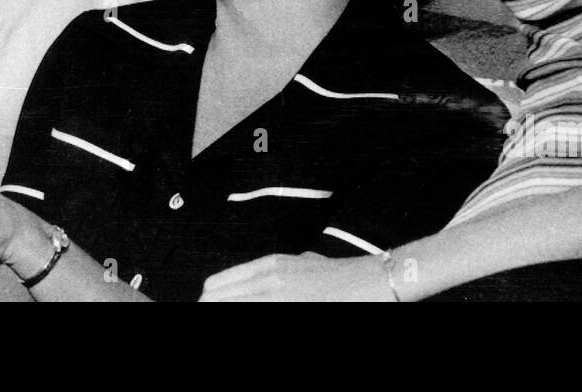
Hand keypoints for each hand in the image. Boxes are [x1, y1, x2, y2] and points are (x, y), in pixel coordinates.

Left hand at [199, 251, 392, 301]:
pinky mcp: (288, 306)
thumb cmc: (340, 277)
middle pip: (213, 300)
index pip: (214, 287)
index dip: (208, 302)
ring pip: (228, 306)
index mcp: (267, 266)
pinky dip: (244, 317)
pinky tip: (251, 316)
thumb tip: (246, 289)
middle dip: (209, 308)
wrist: (373, 282)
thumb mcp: (299, 267)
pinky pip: (252, 314)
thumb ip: (270, 276)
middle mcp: (268, 280)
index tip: (208, 307)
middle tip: (209, 314)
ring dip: (226, 312)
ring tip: (231, 313)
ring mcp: (278, 297)